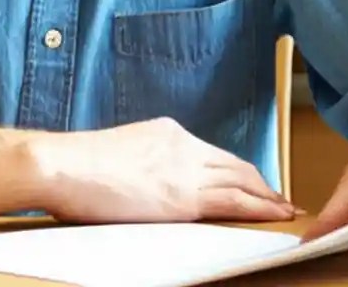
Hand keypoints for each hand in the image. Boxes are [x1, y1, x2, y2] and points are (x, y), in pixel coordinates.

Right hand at [28, 117, 297, 223]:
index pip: (214, 154)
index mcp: (167, 133)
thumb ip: (142, 165)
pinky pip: (233, 202)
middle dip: (261, 183)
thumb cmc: (74, 168)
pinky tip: (275, 215)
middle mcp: (183, 146)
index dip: (238, 170)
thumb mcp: (119, 154)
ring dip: (268, 197)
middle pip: (236, 165)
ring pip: (242, 182)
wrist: (62, 166)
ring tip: (286, 210)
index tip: (252, 182)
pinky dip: (260, 208)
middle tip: (280, 198)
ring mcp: (185, 170)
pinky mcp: (183, 197)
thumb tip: (144, 184)